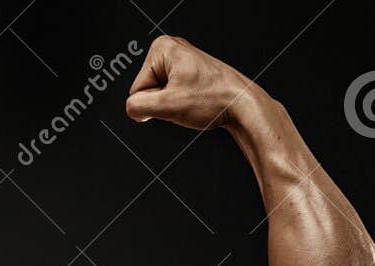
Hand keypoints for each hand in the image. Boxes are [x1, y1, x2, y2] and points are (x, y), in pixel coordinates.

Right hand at [125, 36, 252, 129]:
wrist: (242, 104)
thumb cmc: (213, 100)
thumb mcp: (167, 107)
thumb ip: (137, 107)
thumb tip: (132, 109)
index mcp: (162, 48)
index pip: (137, 89)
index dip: (154, 103)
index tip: (178, 99)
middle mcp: (171, 48)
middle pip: (147, 89)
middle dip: (163, 103)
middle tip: (187, 101)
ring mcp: (181, 59)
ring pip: (160, 94)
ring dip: (173, 105)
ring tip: (194, 100)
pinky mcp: (189, 71)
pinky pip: (171, 94)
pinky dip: (181, 103)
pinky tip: (197, 100)